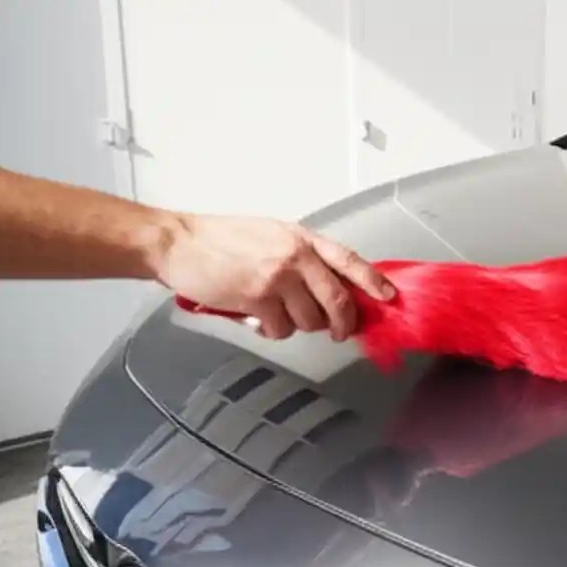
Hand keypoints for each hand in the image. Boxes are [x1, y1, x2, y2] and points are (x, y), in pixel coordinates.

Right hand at [153, 214, 394, 340]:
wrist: (179, 243)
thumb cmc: (220, 240)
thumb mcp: (271, 235)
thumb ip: (301, 256)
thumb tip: (328, 286)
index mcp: (301, 237)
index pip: (349, 260)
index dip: (373, 281)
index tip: (388, 296)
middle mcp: (295, 255)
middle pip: (337, 299)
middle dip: (343, 323)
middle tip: (339, 332)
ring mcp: (278, 277)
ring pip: (310, 320)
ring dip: (298, 326)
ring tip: (277, 314)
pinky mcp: (258, 298)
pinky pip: (281, 329)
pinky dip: (273, 331)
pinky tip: (257, 318)